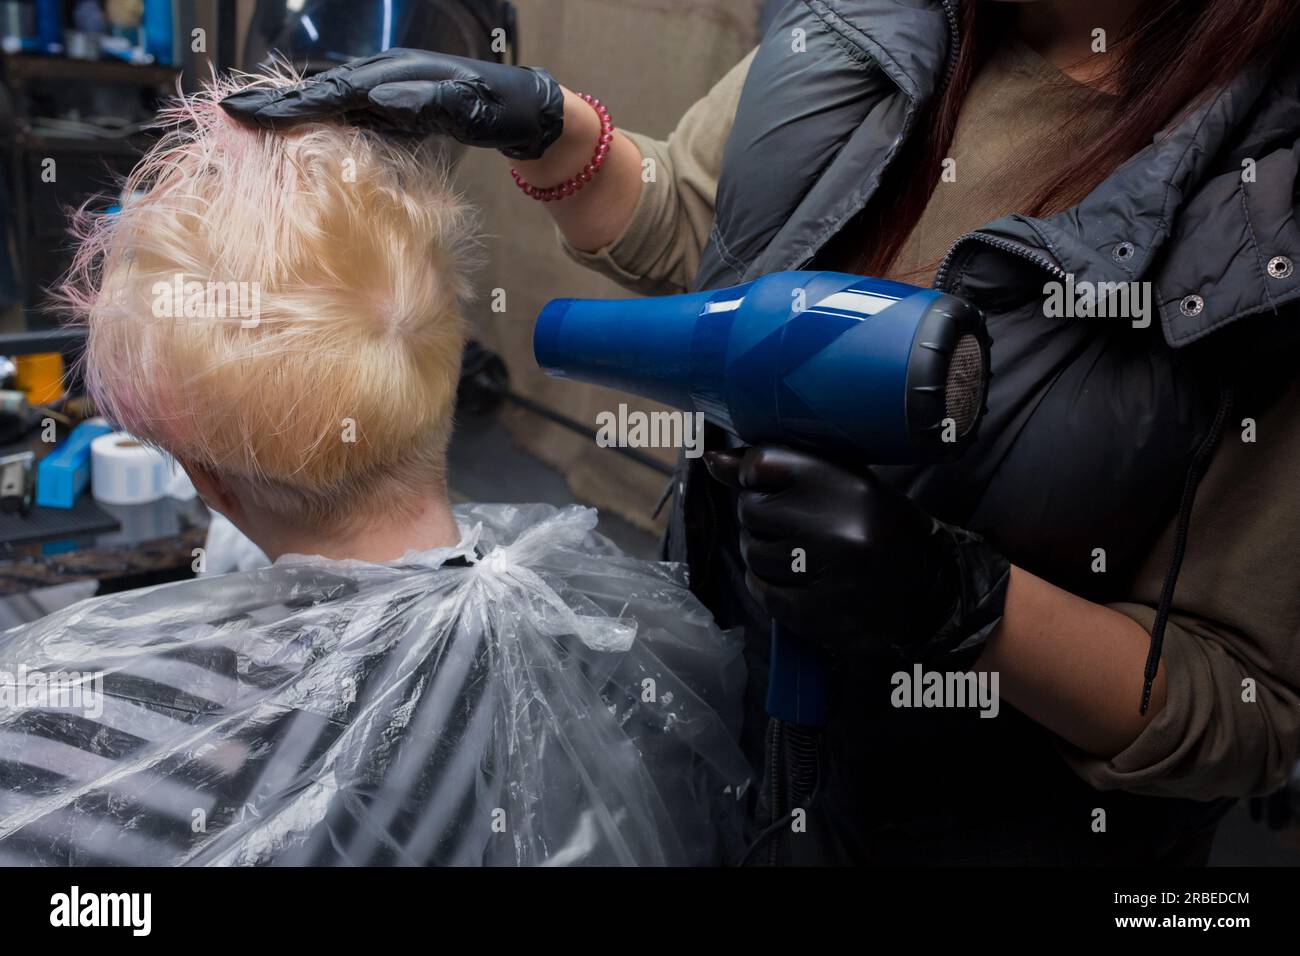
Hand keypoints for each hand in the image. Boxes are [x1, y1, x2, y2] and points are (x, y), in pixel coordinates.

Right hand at [220, 49, 565, 159]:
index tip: (245, 113)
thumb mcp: (470, 107)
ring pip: (329, 102)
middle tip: (229, 112)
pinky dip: (318, 121)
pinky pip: (347, 114)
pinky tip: (299, 133)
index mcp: (394, 76)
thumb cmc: (498, 109)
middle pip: (319, 92)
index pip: (329, 93)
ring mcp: (388, 92)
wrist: (523, 109)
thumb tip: (381, 98)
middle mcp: (384, 78)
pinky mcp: (394, 109)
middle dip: (275, 104)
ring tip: (250, 120)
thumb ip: (429, 103)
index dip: (287, 106)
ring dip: (291, 112)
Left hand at [704, 446, 1010, 662]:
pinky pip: (762, 591)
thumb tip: (712, 460)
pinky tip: (796, 580)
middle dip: (761, 517)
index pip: (763, 462)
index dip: (754, 473)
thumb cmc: (878, 527)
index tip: (764, 482)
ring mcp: (825, 573)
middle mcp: (835, 526)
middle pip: (751, 510)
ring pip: (753, 552)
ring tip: (797, 553)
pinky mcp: (816, 612)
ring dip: (764, 553)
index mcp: (847, 484)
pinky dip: (769, 586)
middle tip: (789, 524)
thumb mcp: (845, 483)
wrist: (931, 592)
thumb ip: (778, 469)